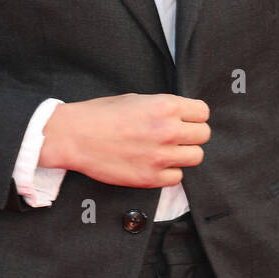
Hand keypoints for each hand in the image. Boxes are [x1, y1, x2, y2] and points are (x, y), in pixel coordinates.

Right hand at [39, 93, 210, 187]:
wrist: (74, 136)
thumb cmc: (100, 114)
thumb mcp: (136, 99)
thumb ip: (162, 108)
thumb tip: (180, 117)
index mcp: (166, 106)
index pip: (203, 112)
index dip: (194, 116)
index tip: (185, 120)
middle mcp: (168, 130)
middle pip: (204, 135)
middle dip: (192, 135)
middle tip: (176, 136)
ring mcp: (160, 156)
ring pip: (196, 157)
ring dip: (184, 154)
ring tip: (166, 151)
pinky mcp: (150, 177)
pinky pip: (177, 178)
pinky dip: (169, 172)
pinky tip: (155, 165)